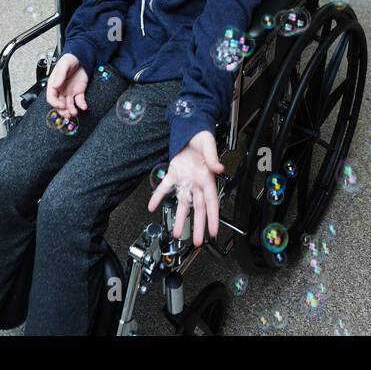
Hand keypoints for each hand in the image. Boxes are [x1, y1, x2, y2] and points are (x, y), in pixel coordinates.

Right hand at [46, 53, 88, 118]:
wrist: (82, 57)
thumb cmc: (70, 59)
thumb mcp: (64, 65)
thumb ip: (60, 75)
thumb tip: (55, 85)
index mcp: (54, 84)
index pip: (51, 97)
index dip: (55, 103)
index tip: (61, 105)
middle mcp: (61, 90)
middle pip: (59, 104)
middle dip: (62, 111)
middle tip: (67, 114)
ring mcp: (70, 92)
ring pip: (69, 105)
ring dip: (71, 110)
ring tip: (74, 113)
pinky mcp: (79, 92)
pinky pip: (79, 101)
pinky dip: (81, 105)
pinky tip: (83, 107)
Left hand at [147, 131, 223, 246]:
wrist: (190, 128)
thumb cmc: (202, 136)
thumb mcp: (209, 145)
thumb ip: (213, 158)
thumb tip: (218, 168)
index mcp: (207, 178)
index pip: (211, 202)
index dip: (213, 218)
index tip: (214, 231)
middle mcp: (197, 182)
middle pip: (198, 208)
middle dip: (199, 226)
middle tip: (199, 241)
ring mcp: (185, 180)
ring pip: (183, 203)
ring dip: (180, 218)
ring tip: (178, 232)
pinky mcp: (174, 173)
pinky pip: (165, 187)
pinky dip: (158, 196)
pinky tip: (152, 205)